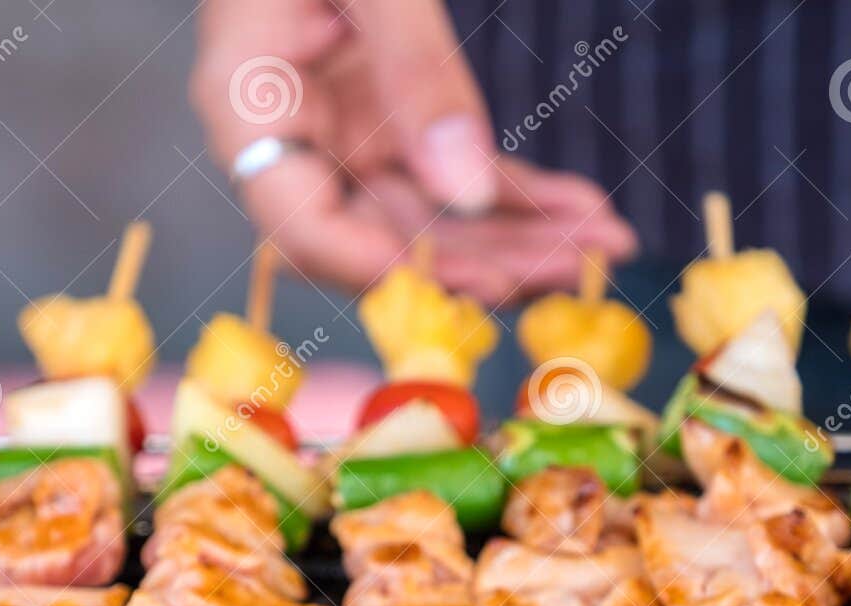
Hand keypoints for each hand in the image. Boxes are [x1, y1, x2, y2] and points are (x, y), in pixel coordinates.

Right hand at [190, 0, 637, 303]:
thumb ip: (415, 74)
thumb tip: (466, 192)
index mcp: (247, 102)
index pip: (304, 229)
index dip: (387, 272)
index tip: (483, 285)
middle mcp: (292, 137)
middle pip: (382, 237)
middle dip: (485, 262)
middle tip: (580, 270)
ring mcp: (341, 132)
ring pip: (429, 217)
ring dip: (516, 237)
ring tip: (603, 243)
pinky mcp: (386, 118)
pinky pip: (453, 172)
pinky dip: (518, 193)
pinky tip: (580, 207)